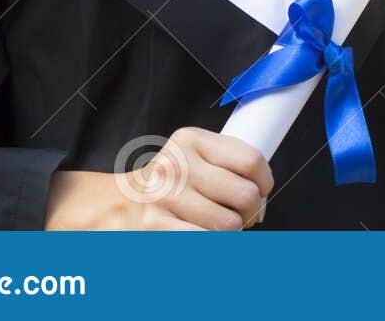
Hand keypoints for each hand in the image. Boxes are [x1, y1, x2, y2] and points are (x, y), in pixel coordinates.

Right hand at [45, 127, 271, 230]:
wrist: (118, 205)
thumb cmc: (170, 183)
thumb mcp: (194, 157)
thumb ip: (228, 162)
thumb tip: (263, 196)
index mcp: (190, 140)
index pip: (250, 160)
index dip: (265, 181)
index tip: (262, 191)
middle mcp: (175, 164)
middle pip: (244, 195)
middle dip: (252, 211)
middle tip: (244, 216)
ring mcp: (163, 196)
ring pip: (229, 225)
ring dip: (234, 232)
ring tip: (222, 227)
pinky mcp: (155, 226)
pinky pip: (207, 242)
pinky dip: (216, 245)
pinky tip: (207, 238)